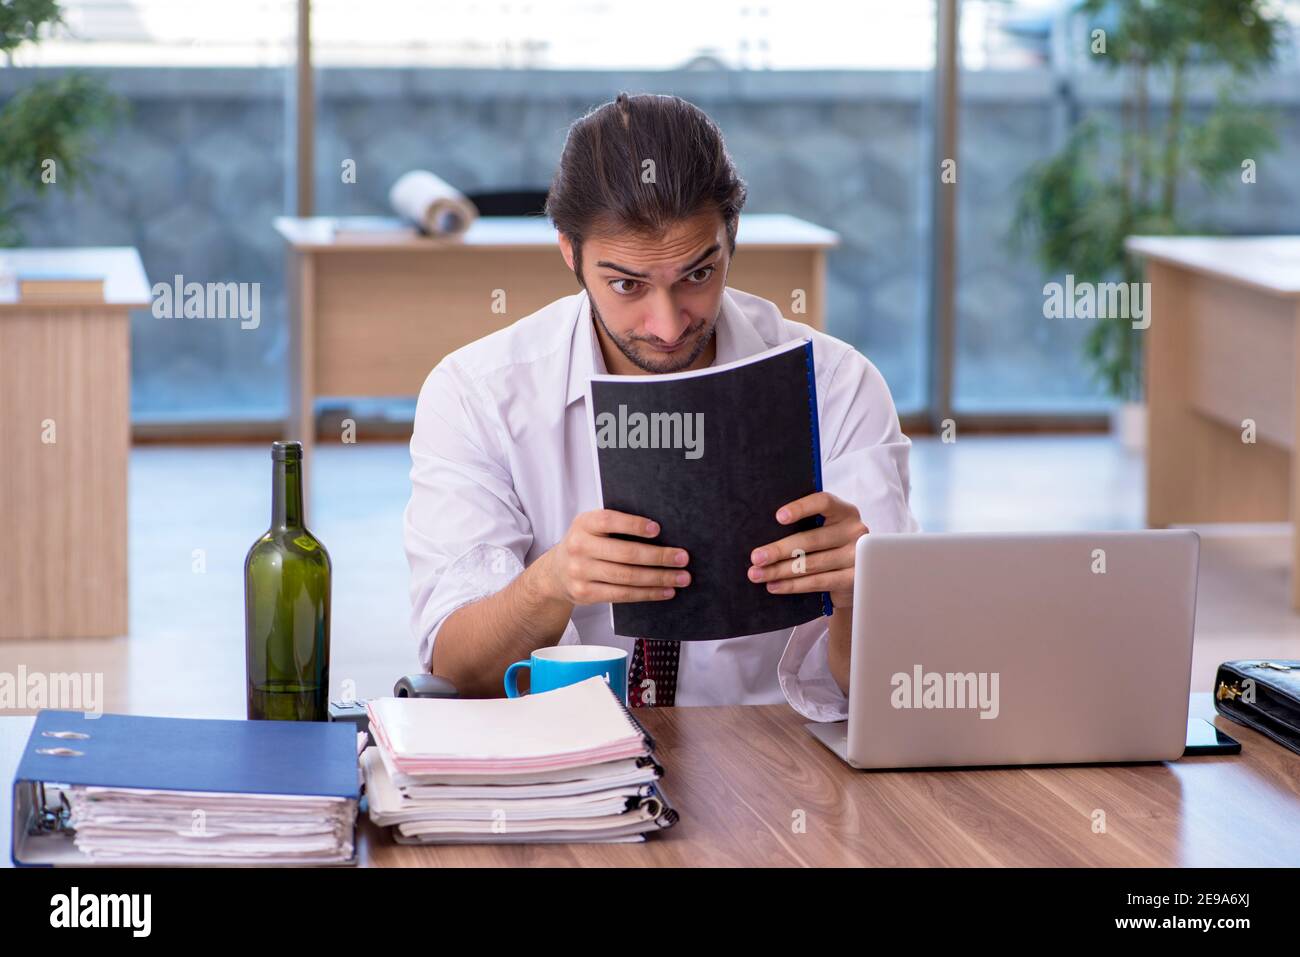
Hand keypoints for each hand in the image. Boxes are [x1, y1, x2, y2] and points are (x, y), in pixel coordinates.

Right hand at [539, 509, 689, 605]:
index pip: (609, 521)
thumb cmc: (587, 544)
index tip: (658, 530)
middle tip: (683, 558)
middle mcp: (578, 547)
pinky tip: (665, 591)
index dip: (633, 525)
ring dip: (659, 578)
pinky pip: (622, 595)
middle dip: (658, 556)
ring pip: (626, 577)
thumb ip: (617, 525)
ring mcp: (580, 572)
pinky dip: (647, 593)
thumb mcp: (592, 527)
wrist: (556, 573)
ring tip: (681, 577)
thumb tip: (662, 531)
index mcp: (583, 523)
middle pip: (625, 554)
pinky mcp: (585, 594)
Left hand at [746, 492, 866, 608]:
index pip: (824, 502)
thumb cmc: (830, 545)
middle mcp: (854, 531)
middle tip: (756, 557)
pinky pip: (818, 582)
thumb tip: (765, 531)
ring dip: (780, 571)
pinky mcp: (853, 579)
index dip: (801, 508)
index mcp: (845, 512)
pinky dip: (793, 585)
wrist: (856, 575)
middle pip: (812, 539)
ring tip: (758, 574)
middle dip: (779, 550)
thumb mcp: (824, 529)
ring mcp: (856, 556)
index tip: (778, 517)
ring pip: (811, 564)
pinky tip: (775, 586)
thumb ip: (806, 524)